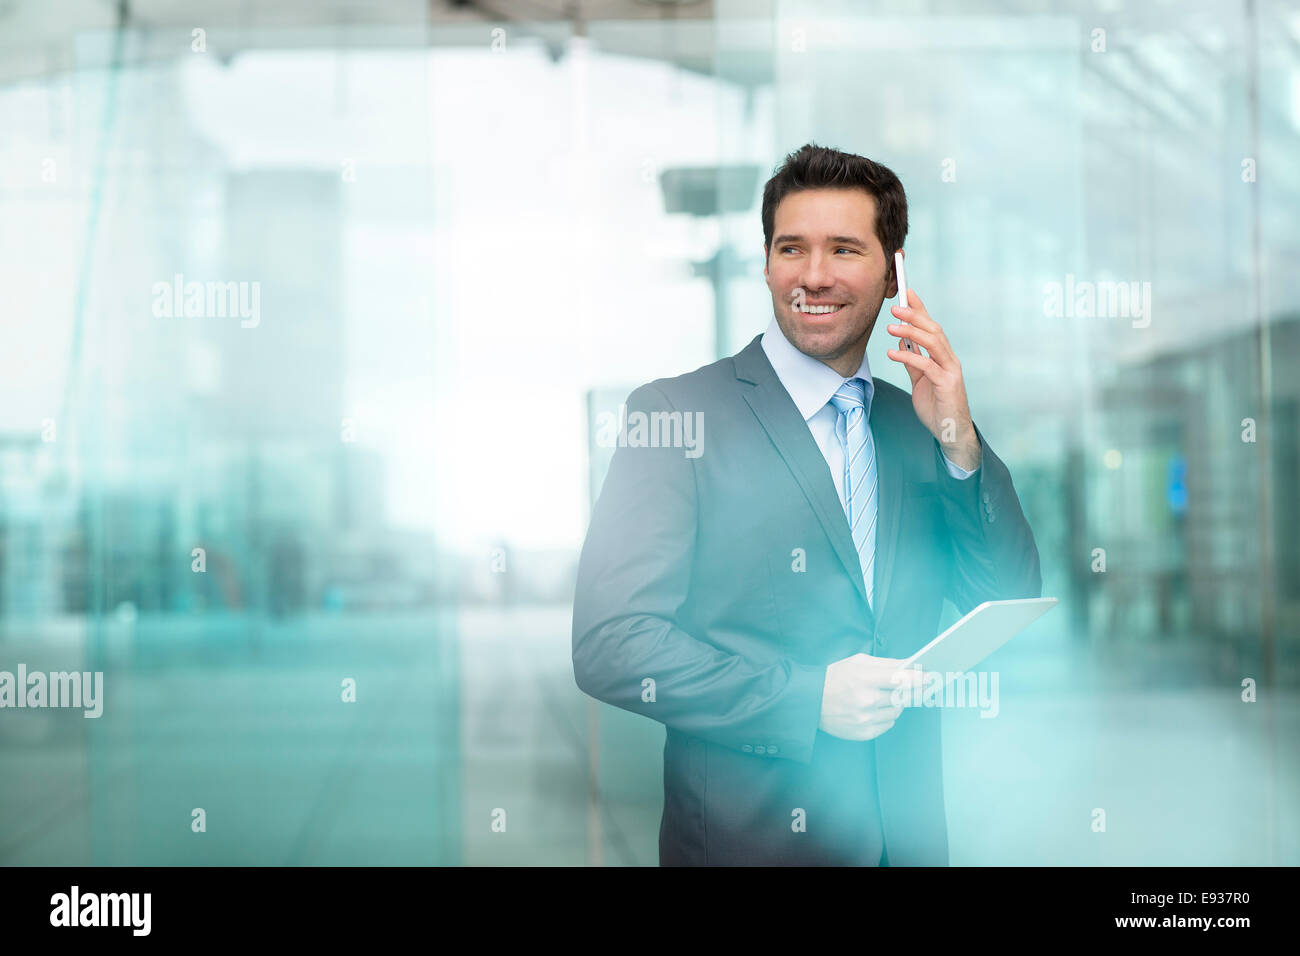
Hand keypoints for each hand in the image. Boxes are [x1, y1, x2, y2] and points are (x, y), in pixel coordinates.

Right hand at [818, 653, 926, 741]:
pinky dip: (887, 716)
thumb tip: (913, 665)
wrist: (810, 701)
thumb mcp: (858, 662)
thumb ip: (887, 664)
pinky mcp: (863, 733)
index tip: (933, 676)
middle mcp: (866, 701)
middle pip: (904, 697)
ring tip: (887, 696)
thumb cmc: (835, 677)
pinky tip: (876, 708)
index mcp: (864, 679)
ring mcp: (865, 720)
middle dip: (915, 690)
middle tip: (925, 685)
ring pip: (897, 712)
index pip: (901, 679)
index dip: (920, 678)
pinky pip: (888, 724)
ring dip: (898, 703)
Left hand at [884, 288, 980, 470]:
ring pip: (933, 342)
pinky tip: (892, 352)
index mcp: (944, 357)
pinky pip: (926, 365)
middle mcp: (950, 360)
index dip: (921, 309)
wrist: (950, 431)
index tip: (908, 292)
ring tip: (891, 326)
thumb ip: (913, 361)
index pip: (932, 327)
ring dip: (911, 331)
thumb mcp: (920, 381)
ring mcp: (950, 371)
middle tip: (895, 307)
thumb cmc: (936, 406)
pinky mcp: (947, 384)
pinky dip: (908, 356)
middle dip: (915, 315)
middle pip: (933, 329)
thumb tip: (901, 342)